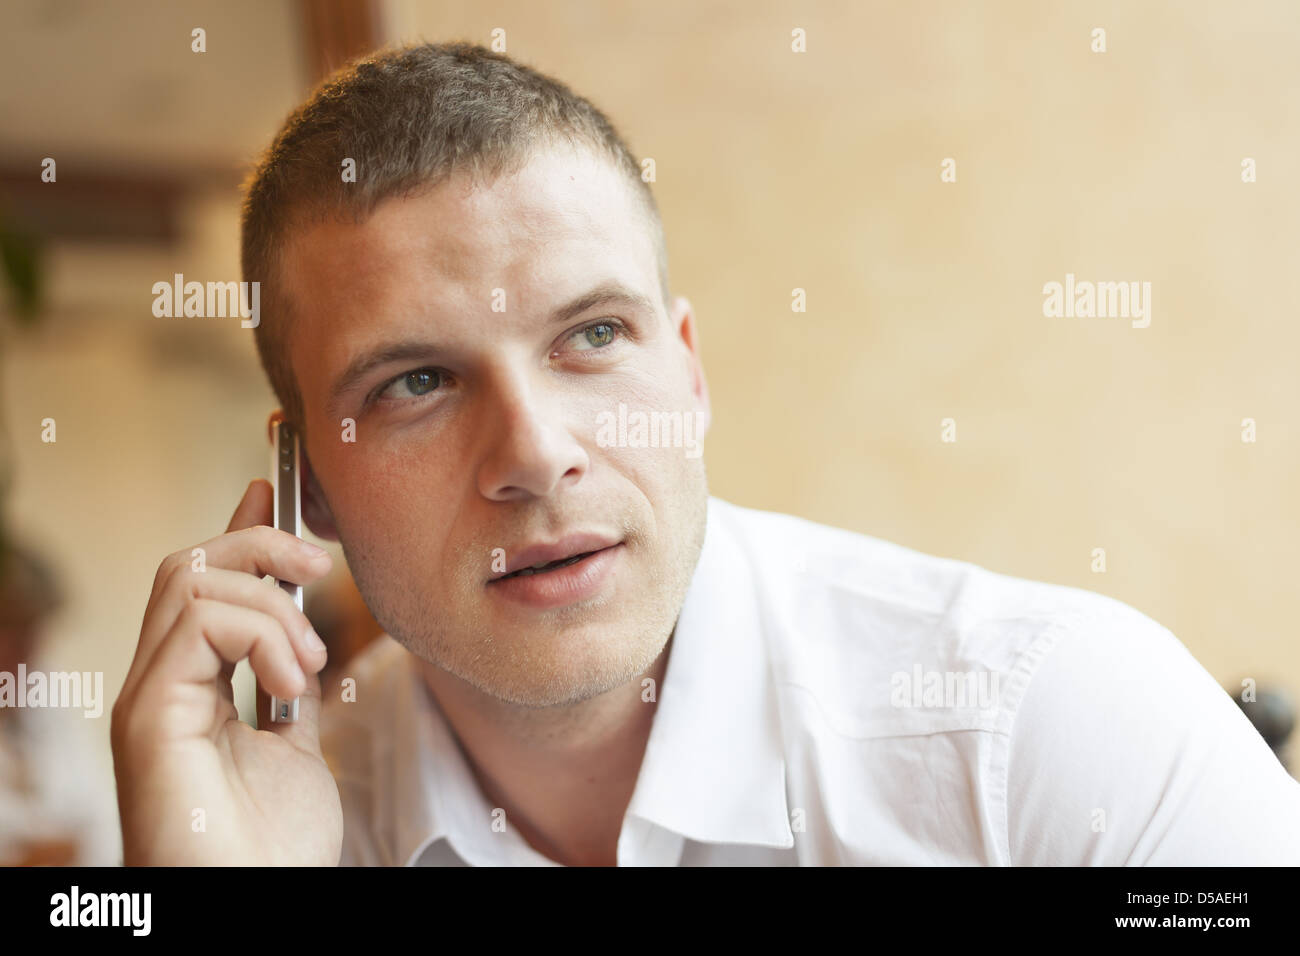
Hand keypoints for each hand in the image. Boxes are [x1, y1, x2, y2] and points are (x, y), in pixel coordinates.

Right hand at [111, 479, 341, 864]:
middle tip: (321, 569)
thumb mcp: (294, 745)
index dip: (238, 533)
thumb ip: (286, 686)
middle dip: (261, 545)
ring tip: (307, 666)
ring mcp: (149, 696)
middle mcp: (160, 684)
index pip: (203, 586)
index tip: (271, 490)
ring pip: (193, 580)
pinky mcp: (148, 712)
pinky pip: (197, 622)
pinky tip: (290, 682)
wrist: (258, 900)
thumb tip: (300, 635)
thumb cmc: (274, 846)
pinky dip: (260, 634)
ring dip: (271, 606)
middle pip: (192, 567)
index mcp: (191, 689)